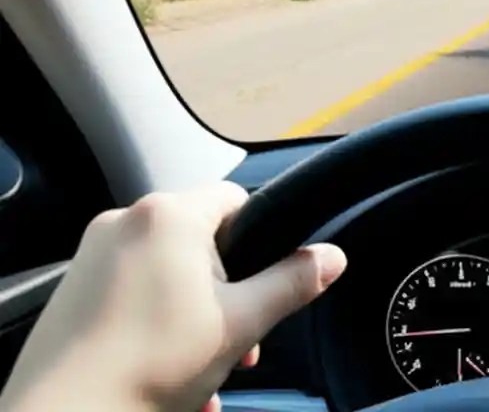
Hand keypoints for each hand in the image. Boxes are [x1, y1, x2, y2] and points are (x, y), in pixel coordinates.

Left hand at [0, 181, 346, 411]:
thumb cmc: (154, 364)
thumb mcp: (241, 323)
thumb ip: (292, 283)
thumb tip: (334, 255)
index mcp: (170, 216)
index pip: (236, 200)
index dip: (260, 242)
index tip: (261, 288)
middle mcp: (125, 221)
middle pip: (202, 243)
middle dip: (227, 294)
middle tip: (237, 341)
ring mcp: (93, 253)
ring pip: (168, 273)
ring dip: (196, 316)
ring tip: (204, 368)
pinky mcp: (73, 287)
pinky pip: (134, 291)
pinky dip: (158, 322)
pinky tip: (169, 370)